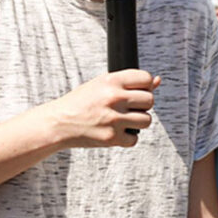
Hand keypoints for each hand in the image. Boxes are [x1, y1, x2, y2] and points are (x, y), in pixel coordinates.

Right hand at [44, 70, 159, 148]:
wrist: (59, 123)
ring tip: (122, 120)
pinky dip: (127, 137)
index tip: (138, 91)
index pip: (145, 78)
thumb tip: (157, 81)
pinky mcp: (112, 138)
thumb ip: (129, 83)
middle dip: (142, 105)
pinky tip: (115, 131)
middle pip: (149, 100)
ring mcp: (114, 119)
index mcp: (111, 81)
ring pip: (147, 120)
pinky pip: (135, 138)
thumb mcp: (101, 85)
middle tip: (128, 107)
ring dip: (138, 121)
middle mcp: (114, 98)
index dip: (145, 85)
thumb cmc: (80, 102)